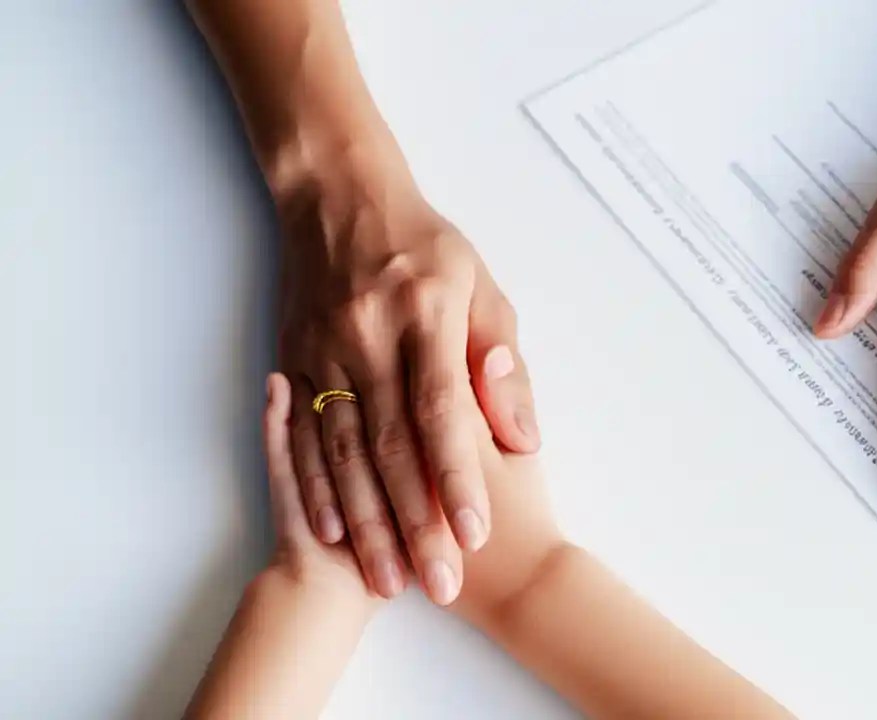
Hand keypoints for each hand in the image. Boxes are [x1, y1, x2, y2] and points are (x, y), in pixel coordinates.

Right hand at [276, 146, 539, 603]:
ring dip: (366, 523)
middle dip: (415, 524)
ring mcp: (323, 351)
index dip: (457, 477)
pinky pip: (304, 438)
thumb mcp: (481, 287)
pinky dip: (317, 490)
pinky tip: (330, 532)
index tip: (474, 533)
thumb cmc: (423, 245)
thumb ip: (502, 364)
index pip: (441, 410)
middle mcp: (367, 338)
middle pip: (391, 446)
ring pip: (343, 453)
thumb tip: (523, 438)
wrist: (336, 196)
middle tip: (439, 584)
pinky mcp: (295, 361)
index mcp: (423, 315)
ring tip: (388, 580)